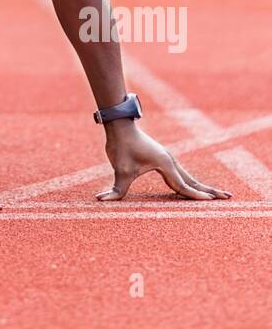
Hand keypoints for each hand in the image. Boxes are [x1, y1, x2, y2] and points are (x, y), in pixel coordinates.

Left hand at [96, 123, 231, 201]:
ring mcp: (167, 159)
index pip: (183, 185)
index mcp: (165, 164)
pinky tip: (193, 187)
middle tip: (228, 198)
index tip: (211, 203)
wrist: (120, 126)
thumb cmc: (121, 147)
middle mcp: (170, 161)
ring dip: (202, 186)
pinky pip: (180, 173)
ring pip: (188, 176)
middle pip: (193, 180)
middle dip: (209, 190)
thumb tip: (101, 200)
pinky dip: (189, 182)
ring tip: (217, 194)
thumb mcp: (120, 170)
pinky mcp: (162, 159)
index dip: (196, 196)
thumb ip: (116, 189)